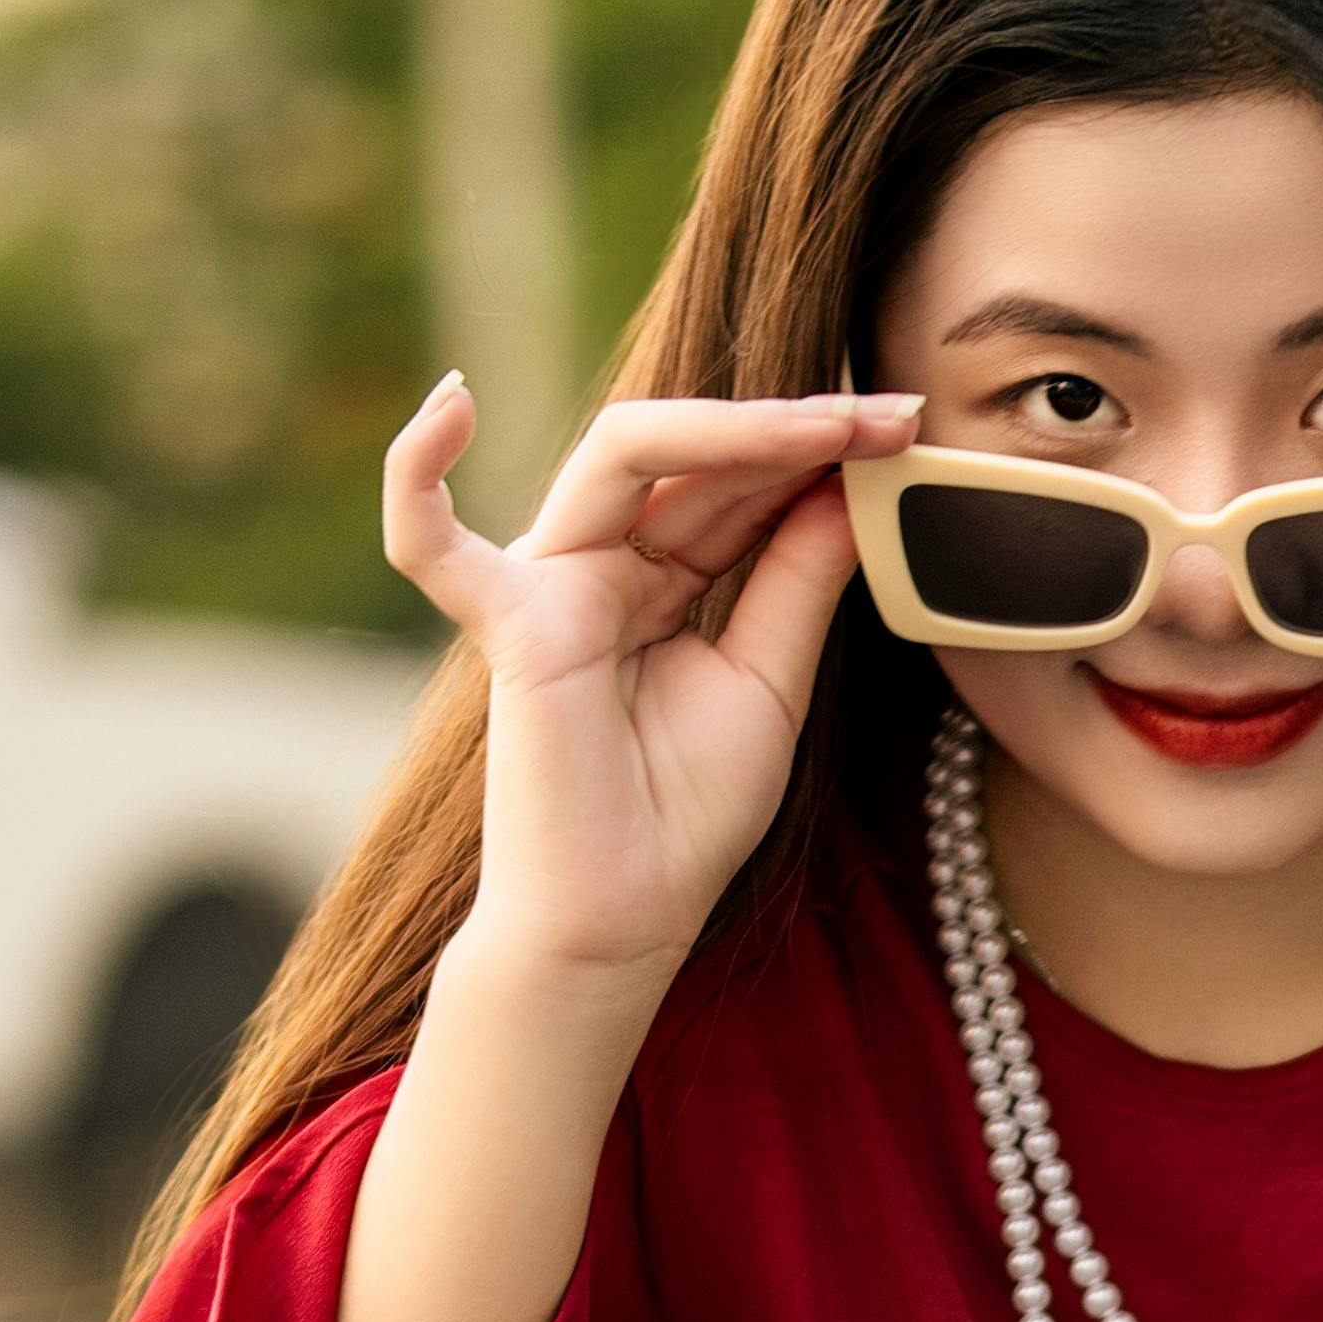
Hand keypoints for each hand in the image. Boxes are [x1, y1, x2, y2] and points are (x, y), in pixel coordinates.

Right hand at [384, 368, 921, 993]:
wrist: (628, 920)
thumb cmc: (685, 816)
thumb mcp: (768, 681)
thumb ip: (797, 580)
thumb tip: (847, 483)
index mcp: (659, 574)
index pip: (737, 481)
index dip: (820, 448)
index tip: (909, 429)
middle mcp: (599, 561)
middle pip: (693, 455)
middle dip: (798, 428)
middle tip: (896, 415)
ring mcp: (549, 583)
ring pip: (625, 456)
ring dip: (735, 429)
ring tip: (832, 421)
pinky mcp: (510, 625)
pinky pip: (432, 544)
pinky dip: (413, 472)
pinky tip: (449, 401)